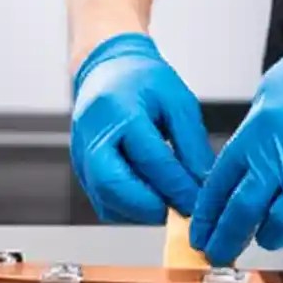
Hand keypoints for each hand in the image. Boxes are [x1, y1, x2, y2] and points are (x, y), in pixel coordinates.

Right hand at [71, 33, 215, 222]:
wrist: (107, 71)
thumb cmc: (142, 80)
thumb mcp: (177, 102)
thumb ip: (192, 145)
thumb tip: (202, 187)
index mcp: (118, 111)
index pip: (150, 160)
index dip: (178, 187)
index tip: (199, 203)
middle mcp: (91, 135)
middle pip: (113, 186)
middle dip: (150, 207)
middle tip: (179, 211)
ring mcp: (80, 156)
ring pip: (106, 201)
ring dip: (141, 212)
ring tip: (168, 203)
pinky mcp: (81, 171)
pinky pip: (103, 203)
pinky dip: (129, 210)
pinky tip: (150, 198)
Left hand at [190, 0, 282, 265]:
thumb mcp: (272, 93)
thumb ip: (256, 132)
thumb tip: (244, 163)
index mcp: (255, 132)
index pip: (219, 185)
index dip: (207, 216)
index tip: (200, 234)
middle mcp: (280, 153)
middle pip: (243, 211)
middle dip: (227, 239)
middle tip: (220, 255)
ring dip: (270, 239)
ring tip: (266, 241)